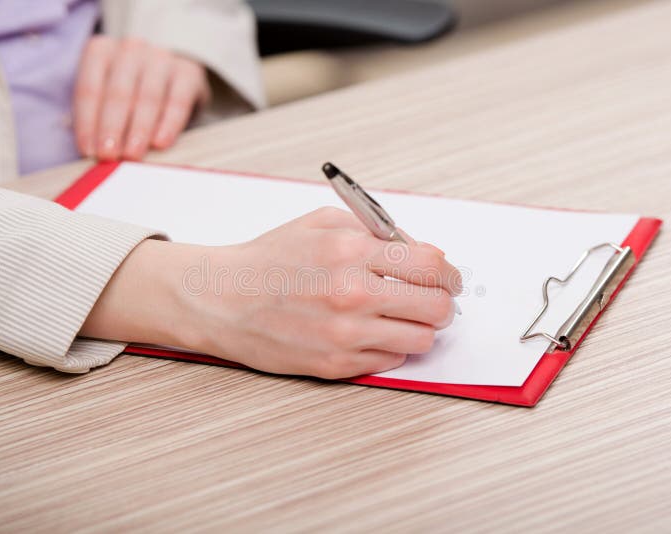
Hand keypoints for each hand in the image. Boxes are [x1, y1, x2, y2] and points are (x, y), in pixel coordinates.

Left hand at [73, 36, 210, 161]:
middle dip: (111, 126)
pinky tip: (161, 143)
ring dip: (139, 129)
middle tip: (108, 155)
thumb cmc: (130, 92)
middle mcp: (130, 49)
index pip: (89, 89)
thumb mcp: (106, 97)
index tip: (89, 151)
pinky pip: (178, 101)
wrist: (171, 75)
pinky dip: (169, 124)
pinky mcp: (188, 72)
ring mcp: (161, 58)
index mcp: (101, 51)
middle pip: (118, 92)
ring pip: (148, 97)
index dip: (87, 122)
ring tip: (132, 155)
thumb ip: (96, 119)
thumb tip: (90, 151)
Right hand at [80, 208, 461, 378]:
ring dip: (418, 328)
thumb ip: (376, 232)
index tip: (447, 277)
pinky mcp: (336, 364)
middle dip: (441, 303)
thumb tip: (423, 252)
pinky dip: (390, 347)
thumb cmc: (271, 259)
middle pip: (436, 308)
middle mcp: (352, 294)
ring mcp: (345, 334)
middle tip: (433, 301)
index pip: (431, 265)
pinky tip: (371, 332)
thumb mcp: (322, 223)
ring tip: (401, 318)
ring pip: (421, 340)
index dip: (447, 272)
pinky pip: (391, 360)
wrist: (223, 299)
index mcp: (351, 252)